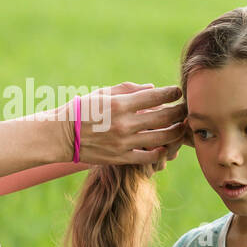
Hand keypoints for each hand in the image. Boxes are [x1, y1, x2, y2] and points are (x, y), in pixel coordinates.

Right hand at [57, 81, 187, 167]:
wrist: (62, 136)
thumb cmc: (82, 110)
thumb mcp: (103, 94)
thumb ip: (128, 89)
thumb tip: (152, 88)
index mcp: (120, 104)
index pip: (155, 96)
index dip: (171, 93)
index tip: (177, 91)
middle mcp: (124, 124)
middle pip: (164, 117)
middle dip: (180, 111)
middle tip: (185, 108)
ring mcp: (124, 143)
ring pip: (162, 138)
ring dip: (176, 131)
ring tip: (181, 126)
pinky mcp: (121, 158)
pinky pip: (149, 157)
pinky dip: (161, 152)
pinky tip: (166, 146)